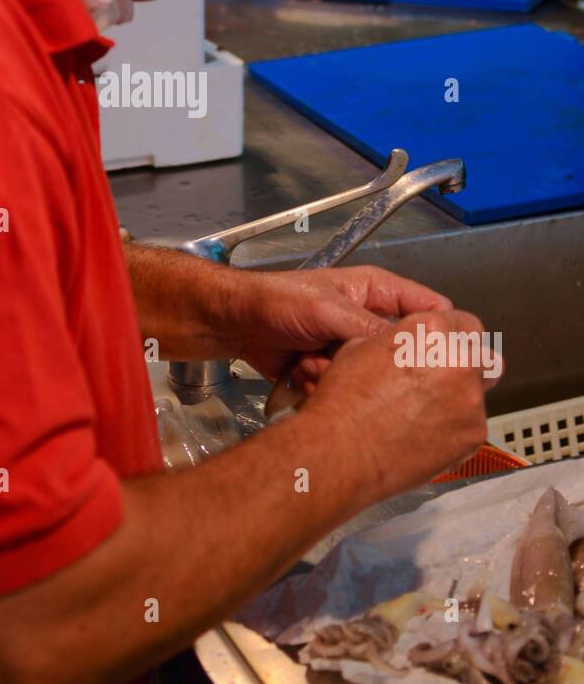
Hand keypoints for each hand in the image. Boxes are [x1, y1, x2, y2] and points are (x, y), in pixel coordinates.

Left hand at [236, 264, 452, 383]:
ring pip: (372, 378)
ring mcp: (352, 351)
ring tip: (312, 362)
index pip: (431, 310)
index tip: (447, 361)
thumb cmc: (280, 302)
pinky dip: (324, 386)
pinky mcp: (334, 373)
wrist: (237, 325)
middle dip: (376, 366)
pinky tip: (302, 375)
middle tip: (345, 360)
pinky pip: (347, 391)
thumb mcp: (328, 310)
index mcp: (379, 293)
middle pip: (402, 354)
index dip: (443, 334)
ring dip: (342, 377)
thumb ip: (371, 329)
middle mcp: (371, 322)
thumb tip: (413, 352)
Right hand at [300, 310, 499, 494]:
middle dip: (465, 364)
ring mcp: (471, 402)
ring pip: (478, 392)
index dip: (453, 335)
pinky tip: (423, 432)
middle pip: (482, 355)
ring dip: (458, 397)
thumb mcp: (360, 347)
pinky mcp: (472, 436)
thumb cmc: (345, 402)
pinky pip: (470, 425)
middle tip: (440, 377)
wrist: (342, 451)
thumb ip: (399, 341)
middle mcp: (460, 362)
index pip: (466, 323)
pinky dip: (453, 428)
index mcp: (433, 332)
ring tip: (422, 410)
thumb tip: (405, 346)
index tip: (446, 346)